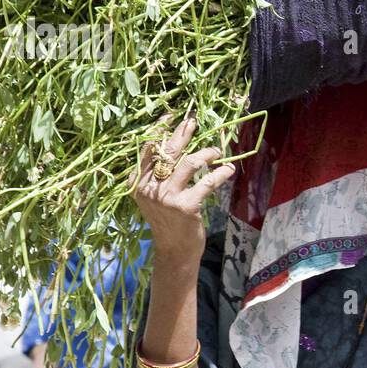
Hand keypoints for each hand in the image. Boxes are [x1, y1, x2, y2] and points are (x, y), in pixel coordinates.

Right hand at [130, 117, 236, 264]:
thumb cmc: (167, 220)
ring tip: (217, 151)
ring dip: (207, 153)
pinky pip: (207, 182)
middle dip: (183, 134)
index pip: (149, 150)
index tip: (172, 117)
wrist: (174, 250)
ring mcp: (167, 197)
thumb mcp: (154, 197)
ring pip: (190, 163)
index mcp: (138, 183)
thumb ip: (158, 175)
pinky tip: (228, 170)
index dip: (160, 131)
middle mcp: (150, 188)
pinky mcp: (186, 206)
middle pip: (169, 152)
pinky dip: (220, 173)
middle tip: (193, 122)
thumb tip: (173, 144)